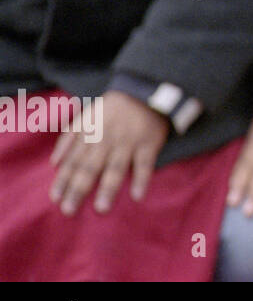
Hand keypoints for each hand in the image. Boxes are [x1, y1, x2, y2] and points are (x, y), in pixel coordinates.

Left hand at [49, 90, 168, 215]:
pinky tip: (137, 196)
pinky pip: (145, 164)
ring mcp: (128, 142)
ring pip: (116, 167)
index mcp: (90, 133)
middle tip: (69, 211)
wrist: (145, 90)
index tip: (55, 199)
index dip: (63, 179)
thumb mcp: (85, 115)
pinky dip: (141, 179)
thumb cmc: (113, 107)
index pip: (73, 160)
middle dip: (78, 189)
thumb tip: (54, 163)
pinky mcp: (149, 143)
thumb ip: (68, 137)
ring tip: (101, 208)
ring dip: (108, 188)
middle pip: (90, 167)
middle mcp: (106, 140)